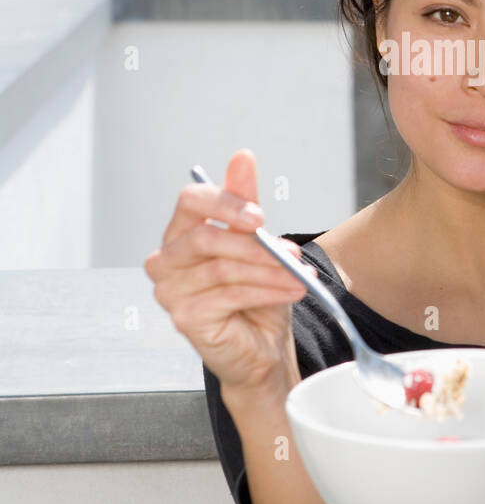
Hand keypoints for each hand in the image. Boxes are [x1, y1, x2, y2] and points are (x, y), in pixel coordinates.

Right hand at [144, 147, 317, 404]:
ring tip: (301, 275)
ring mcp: (169, 291)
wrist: (263, 347)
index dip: (225, 203)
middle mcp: (165, 260)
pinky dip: (267, 291)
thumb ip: (245, 202)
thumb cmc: (257, 293)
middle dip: (254, 244)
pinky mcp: (183, 318)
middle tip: (290, 252)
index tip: (260, 216)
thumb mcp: (257, 242)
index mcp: (180, 233)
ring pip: (223, 269)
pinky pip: (229, 295)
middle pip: (205, 237)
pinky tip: (292, 291)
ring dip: (270, 270)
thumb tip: (242, 156)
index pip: (191, 201)